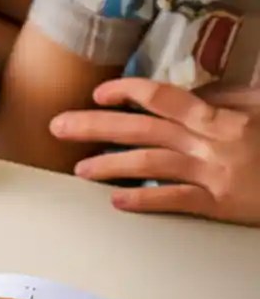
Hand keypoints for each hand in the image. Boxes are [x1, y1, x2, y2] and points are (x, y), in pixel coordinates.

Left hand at [52, 78, 259, 226]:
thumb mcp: (257, 110)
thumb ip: (220, 102)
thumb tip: (185, 98)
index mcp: (220, 116)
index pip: (163, 98)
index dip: (127, 93)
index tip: (99, 94)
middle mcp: (212, 143)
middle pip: (143, 129)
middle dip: (96, 126)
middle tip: (58, 126)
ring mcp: (213, 175)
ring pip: (150, 165)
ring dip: (109, 165)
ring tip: (79, 169)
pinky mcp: (219, 206)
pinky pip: (175, 201)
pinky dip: (144, 200)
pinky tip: (116, 202)